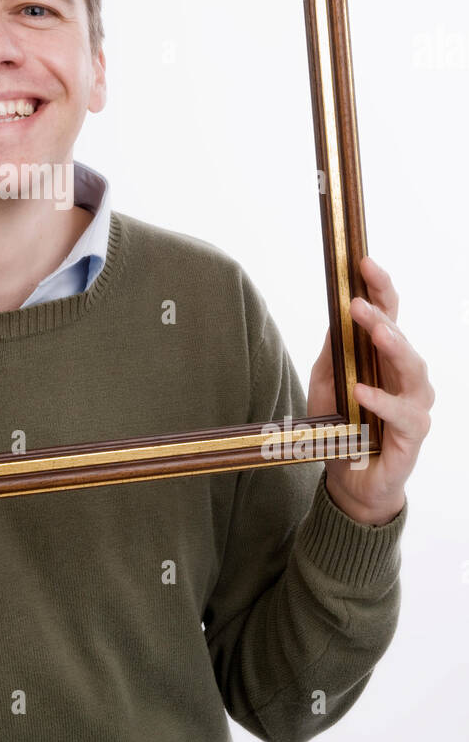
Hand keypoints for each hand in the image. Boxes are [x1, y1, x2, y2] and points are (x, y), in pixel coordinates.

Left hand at [307, 255, 433, 525]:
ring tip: (373, 331)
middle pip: (401, 337)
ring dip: (392, 347)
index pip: (389, 314)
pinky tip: (361, 391)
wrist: (350, 479)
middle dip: (382, 314)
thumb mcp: (328, 382)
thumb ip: (334, 351)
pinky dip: (381, 400)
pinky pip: (402, 414)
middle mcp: (406, 377)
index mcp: (385, 358)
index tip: (363, 263)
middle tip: (359, 300)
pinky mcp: (413, 435)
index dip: (380, 287)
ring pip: (413, 369)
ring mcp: (414, 405)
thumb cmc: (344, 425)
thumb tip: (334, 312)